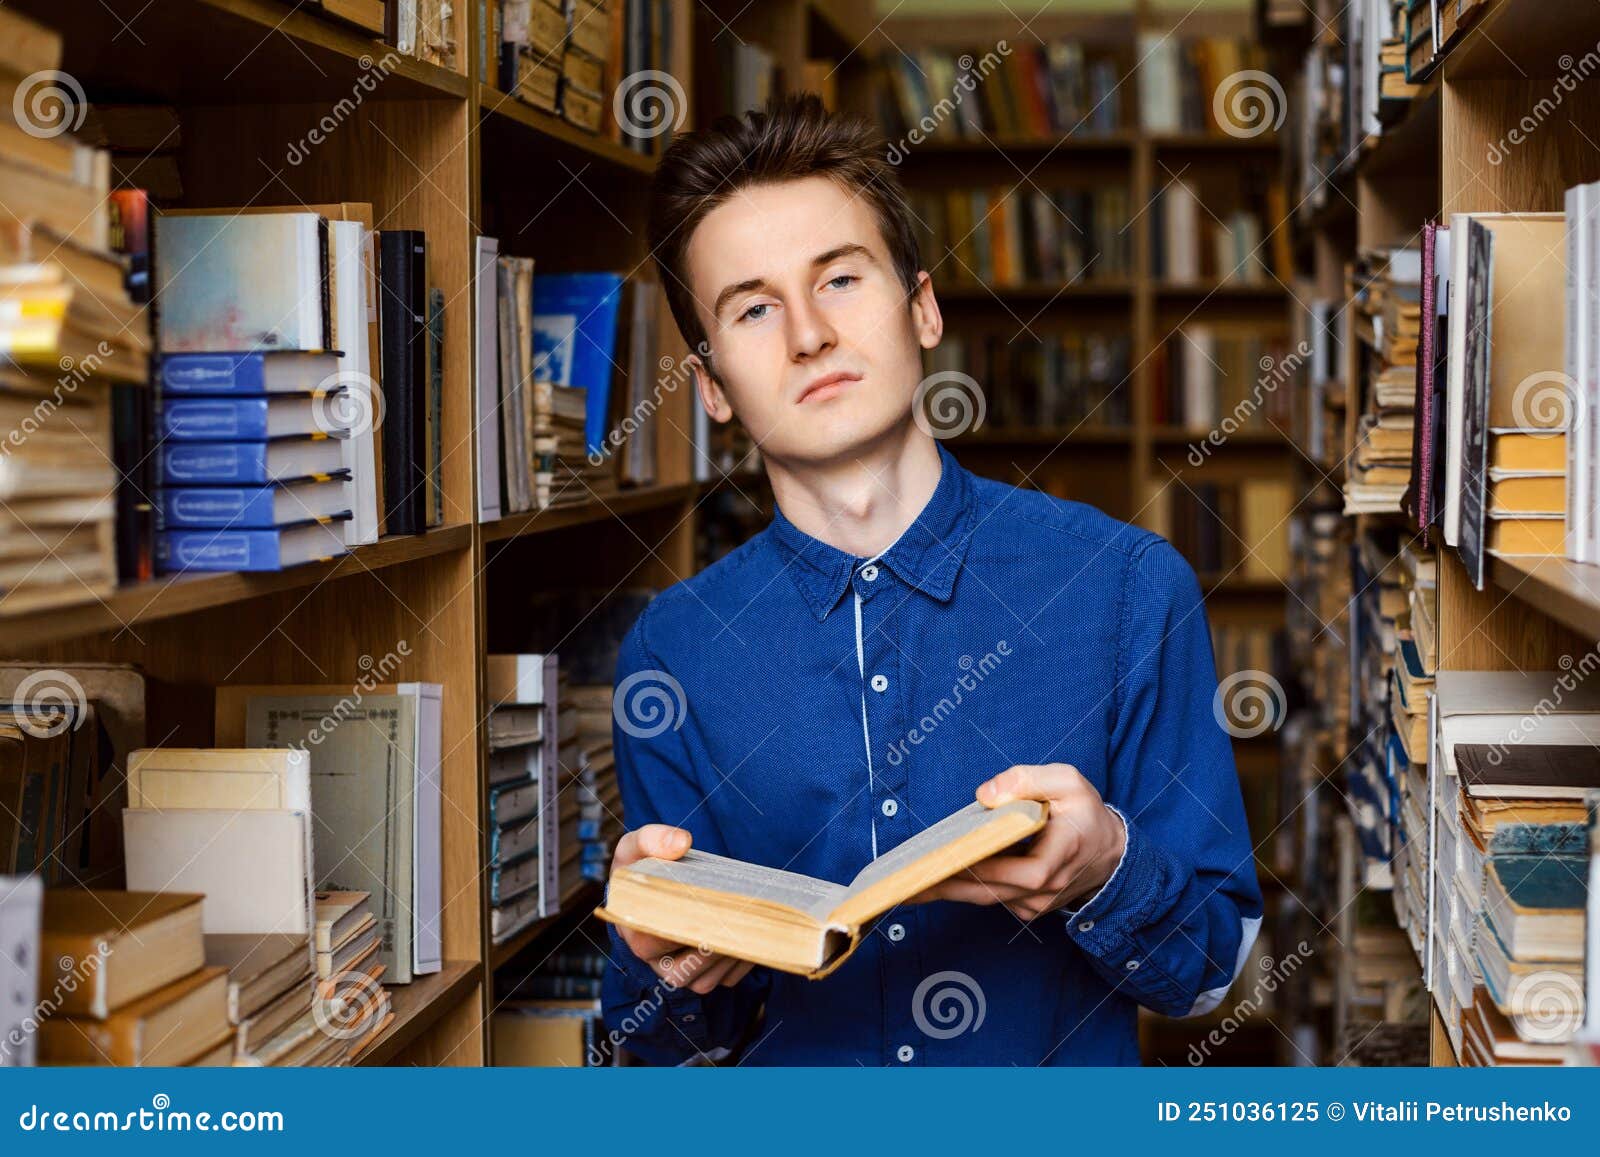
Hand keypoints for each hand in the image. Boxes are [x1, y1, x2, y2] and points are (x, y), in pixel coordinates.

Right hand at [612, 824, 756, 994]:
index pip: (656, 941)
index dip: (687, 925)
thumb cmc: (640, 869)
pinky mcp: (701, 978)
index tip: (711, 905)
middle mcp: (654, 961)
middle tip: (743, 915)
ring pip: (707, 979)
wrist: (649, 890)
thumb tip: (681, 843)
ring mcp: (678, 974)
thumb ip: (652, 839)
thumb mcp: (635, 846)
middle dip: (718, 943)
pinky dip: (743, 962)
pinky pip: (726, 979)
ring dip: (733, 955)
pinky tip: (755, 935)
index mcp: (634, 931)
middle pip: (688, 967)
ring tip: (752, 922)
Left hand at [911, 764, 1125, 921]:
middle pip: (989, 889)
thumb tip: (985, 795)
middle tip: (902, 880)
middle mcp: (1045, 889)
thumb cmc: (1085, 813)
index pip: (1020, 872)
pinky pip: (989, 897)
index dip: (981, 868)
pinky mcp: (1025, 907)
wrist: (1108, 852)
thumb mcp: (1068, 781)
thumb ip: (1028, 780)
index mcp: (1059, 857)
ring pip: (984, 897)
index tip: (944, 861)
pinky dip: (962, 887)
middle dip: (945, 883)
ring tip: (906, 882)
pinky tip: (933, 877)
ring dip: (946, 889)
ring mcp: (1035, 904)